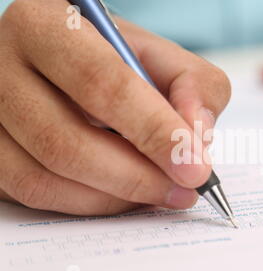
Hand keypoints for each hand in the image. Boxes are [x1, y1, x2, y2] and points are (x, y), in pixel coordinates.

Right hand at [0, 0, 230, 214]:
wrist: (67, 66)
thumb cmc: (115, 61)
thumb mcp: (161, 57)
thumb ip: (194, 86)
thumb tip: (195, 140)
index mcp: (47, 26)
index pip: (102, 85)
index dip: (153, 131)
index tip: (195, 167)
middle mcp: (4, 69)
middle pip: (65, 142)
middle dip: (136, 177)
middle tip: (184, 191)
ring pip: (45, 178)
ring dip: (114, 198)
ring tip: (161, 194)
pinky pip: (34, 196)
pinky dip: (89, 204)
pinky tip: (125, 196)